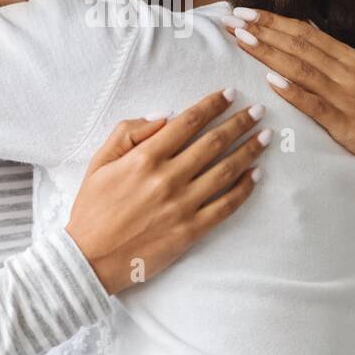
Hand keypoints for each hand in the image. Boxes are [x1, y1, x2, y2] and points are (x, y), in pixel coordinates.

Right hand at [66, 88, 269, 294]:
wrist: (90, 259)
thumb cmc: (92, 209)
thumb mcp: (99, 162)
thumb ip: (129, 133)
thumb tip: (164, 116)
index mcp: (145, 158)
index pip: (188, 122)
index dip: (212, 105)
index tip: (230, 95)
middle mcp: (167, 178)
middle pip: (213, 142)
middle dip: (239, 123)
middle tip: (257, 111)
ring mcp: (182, 205)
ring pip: (225, 171)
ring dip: (249, 150)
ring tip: (264, 137)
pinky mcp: (191, 231)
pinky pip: (226, 206)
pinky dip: (244, 188)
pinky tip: (255, 175)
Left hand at [220, 8, 354, 180]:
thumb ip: (342, 57)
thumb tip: (313, 33)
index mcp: (353, 59)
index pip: (306, 33)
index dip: (274, 21)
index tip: (246, 11)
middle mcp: (348, 73)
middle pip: (299, 46)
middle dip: (263, 30)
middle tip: (233, 19)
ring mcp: (347, 98)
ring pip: (302, 70)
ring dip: (270, 53)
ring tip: (243, 40)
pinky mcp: (346, 125)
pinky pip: (316, 106)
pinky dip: (294, 93)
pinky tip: (272, 82)